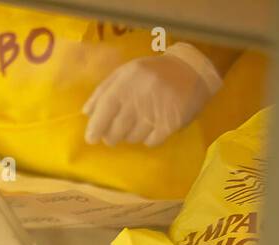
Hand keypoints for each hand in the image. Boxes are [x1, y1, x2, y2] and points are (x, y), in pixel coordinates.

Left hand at [83, 43, 221, 147]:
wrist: (191, 69)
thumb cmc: (151, 72)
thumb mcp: (124, 73)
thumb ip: (103, 91)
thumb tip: (86, 114)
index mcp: (125, 85)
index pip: (103, 113)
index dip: (94, 129)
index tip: (91, 138)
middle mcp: (138, 99)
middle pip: (115, 132)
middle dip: (111, 136)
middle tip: (114, 133)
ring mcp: (155, 113)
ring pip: (132, 138)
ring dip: (130, 136)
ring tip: (137, 124)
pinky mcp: (170, 124)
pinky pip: (150, 142)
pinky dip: (148, 138)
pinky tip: (151, 127)